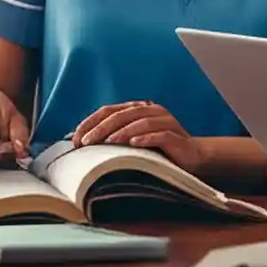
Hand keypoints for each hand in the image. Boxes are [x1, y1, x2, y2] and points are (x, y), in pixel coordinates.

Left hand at [74, 101, 203, 172]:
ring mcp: (165, 121)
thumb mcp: (133, 141)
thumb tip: (83, 142)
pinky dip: (146, 138)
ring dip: (121, 132)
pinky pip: (160, 134)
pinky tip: (134, 145)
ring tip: (106, 143)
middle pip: (121, 115)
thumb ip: (114, 137)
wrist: (192, 157)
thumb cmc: (158, 150)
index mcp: (137, 109)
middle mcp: (150, 110)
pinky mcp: (176, 135)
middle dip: (100, 128)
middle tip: (85, 142)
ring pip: (140, 121)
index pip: (108, 110)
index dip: (90, 122)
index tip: (75, 138)